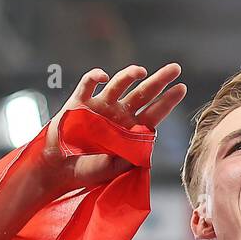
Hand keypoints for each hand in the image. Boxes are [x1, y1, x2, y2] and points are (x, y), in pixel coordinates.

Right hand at [36, 63, 186, 196]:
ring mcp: (100, 106)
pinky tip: (104, 76)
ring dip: (130, 75)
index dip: (167, 101)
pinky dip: (95, 77)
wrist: (59, 170)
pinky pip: (89, 84)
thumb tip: (145, 140)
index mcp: (131, 130)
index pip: (154, 113)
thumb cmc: (89, 170)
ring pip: (119, 84)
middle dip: (159, 81)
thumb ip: (130, 155)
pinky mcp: (79, 102)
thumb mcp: (115, 168)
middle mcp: (118, 114)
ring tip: (141, 72)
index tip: (181, 88)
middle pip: (142, 93)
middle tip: (175, 68)